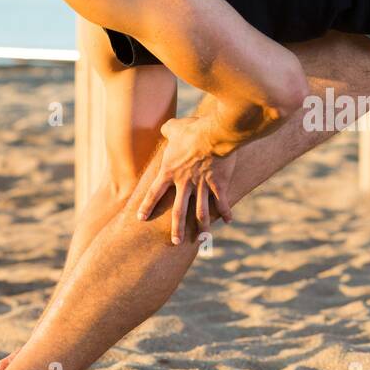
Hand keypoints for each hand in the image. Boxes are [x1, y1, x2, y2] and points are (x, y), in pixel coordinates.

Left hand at [136, 115, 236, 243]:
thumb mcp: (175, 127)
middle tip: (175, 242)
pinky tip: (228, 221)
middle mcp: (184, 183)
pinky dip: (225, 212)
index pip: (154, 192)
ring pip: (200, 212)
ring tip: (201, 239)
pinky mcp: (219, 185)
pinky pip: (221, 202)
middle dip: (177, 228)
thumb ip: (168, 129)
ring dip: (201, 227)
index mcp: (170, 171)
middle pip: (178, 211)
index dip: (147, 206)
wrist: (214, 135)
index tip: (142, 218)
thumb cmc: (193, 130)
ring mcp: (202, 186)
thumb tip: (165, 128)